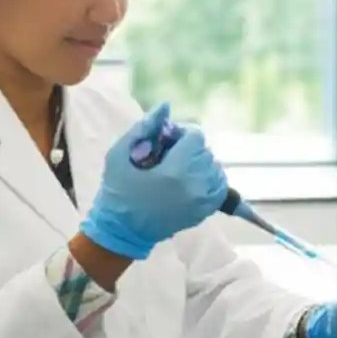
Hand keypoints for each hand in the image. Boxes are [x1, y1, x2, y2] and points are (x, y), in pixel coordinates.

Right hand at [80, 102, 227, 259]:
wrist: (121, 231)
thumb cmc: (117, 191)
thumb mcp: (119, 154)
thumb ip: (143, 127)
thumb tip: (165, 106)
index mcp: (174, 171)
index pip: (195, 138)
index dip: (181, 134)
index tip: (166, 142)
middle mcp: (194, 186)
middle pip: (205, 151)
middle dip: (190, 148)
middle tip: (170, 155)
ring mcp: (201, 202)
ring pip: (215, 168)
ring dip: (200, 163)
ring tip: (181, 169)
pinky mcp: (202, 213)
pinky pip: (220, 188)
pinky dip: (211, 180)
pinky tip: (194, 180)